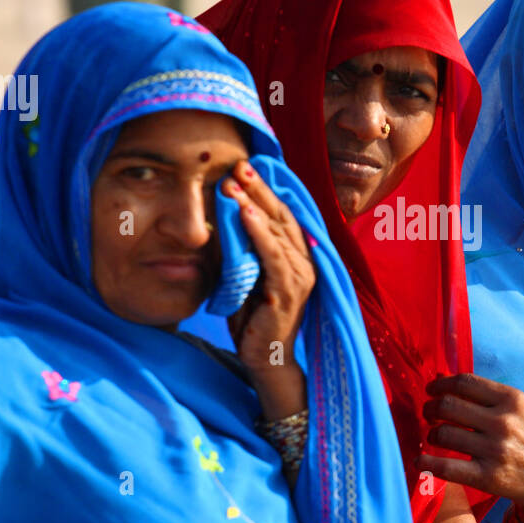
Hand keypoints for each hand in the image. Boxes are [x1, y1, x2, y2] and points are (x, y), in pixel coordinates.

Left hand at [224, 160, 315, 389]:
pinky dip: (259, 233)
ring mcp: (300, 275)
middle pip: (280, 216)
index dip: (263, 190)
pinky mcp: (289, 291)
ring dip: (253, 205)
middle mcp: (304, 260)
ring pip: (276, 231)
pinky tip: (245, 214)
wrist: (265, 358)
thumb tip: (219, 218)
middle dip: (259, 189)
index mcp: (296, 254)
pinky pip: (274, 255)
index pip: (279, 215)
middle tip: (239, 164)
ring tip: (234, 184)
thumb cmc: (252, 317)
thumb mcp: (243, 275)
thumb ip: (238, 249)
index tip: (243, 167)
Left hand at [419, 374, 523, 522]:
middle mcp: (503, 422)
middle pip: (447, 406)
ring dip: (431, 434)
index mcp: (512, 399)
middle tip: (429, 414)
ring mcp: (496, 450)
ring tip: (434, 437)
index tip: (432, 390)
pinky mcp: (489, 478)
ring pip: (443, 433)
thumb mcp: (519, 410)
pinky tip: (421, 461)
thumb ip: (486, 395)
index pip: (464, 383)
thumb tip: (441, 378)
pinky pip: (446, 467)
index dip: (440, 385)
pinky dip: (426, 463)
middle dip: (430, 408)